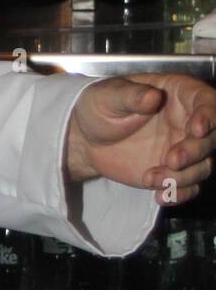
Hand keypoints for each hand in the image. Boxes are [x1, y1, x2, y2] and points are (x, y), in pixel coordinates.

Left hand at [65, 73, 215, 203]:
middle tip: (171, 159)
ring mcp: (183, 148)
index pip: (207, 101)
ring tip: (150, 177)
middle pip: (211, 138)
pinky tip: (159, 195)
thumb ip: (132, 96)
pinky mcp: (174, 171)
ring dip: (182, 176)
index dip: (209, 116)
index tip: (197, 129)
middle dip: (196, 151)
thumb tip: (153, 96)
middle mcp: (187, 121)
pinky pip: (189, 186)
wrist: (86, 139)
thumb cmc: (99, 107)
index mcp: (178, 94)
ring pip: (203, 166)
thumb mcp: (109, 95)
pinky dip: (178, 194)